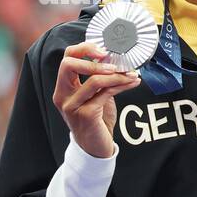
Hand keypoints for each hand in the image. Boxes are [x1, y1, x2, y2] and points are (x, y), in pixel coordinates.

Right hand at [52, 42, 142, 158]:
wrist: (95, 147)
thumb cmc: (96, 120)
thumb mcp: (95, 96)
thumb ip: (99, 80)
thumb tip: (117, 60)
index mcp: (63, 87)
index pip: (66, 59)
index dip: (83, 49)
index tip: (104, 50)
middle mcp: (63, 95)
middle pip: (68, 65)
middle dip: (93, 60)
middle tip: (115, 62)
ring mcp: (72, 106)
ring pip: (93, 80)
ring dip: (117, 75)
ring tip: (131, 74)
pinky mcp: (85, 115)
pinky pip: (105, 94)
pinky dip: (122, 85)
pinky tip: (133, 82)